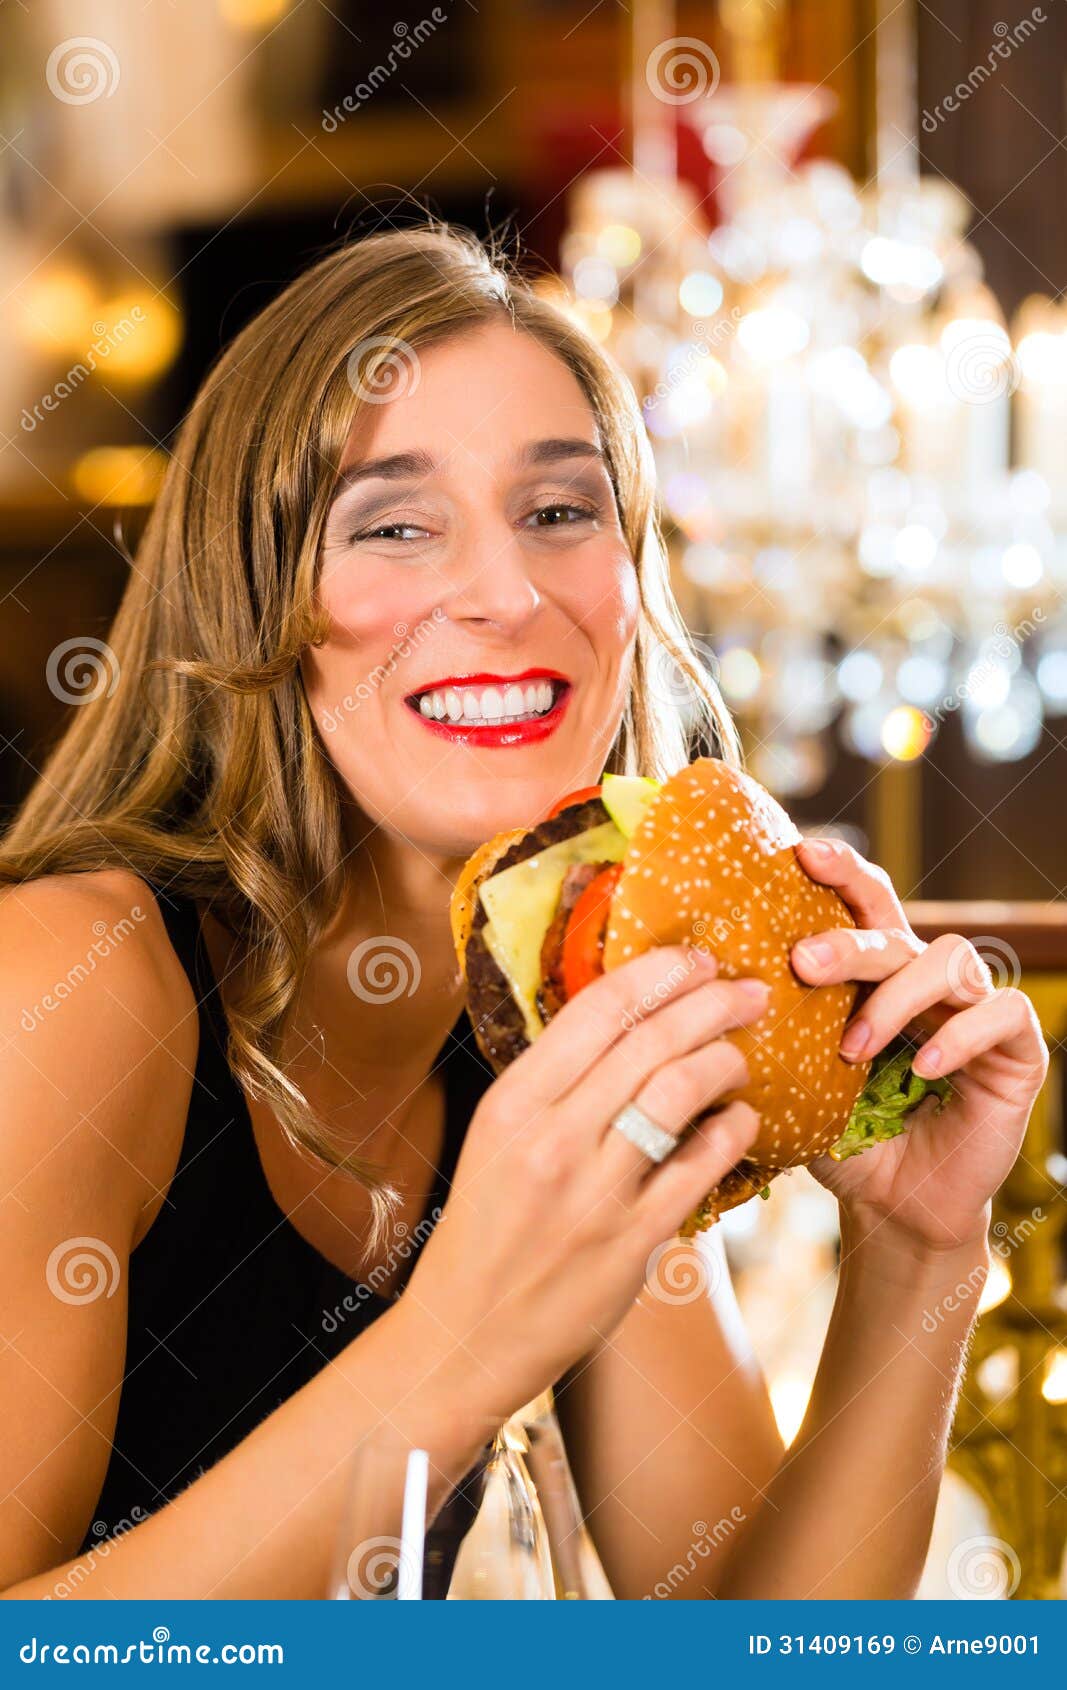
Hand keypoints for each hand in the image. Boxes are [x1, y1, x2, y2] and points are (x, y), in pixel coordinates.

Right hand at [404, 945, 767, 1417]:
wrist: (463, 1335)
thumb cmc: (485, 1226)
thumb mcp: (496, 1139)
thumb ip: (552, 1085)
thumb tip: (621, 1022)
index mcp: (511, 1104)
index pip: (595, 1011)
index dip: (655, 973)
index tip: (693, 959)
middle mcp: (549, 1141)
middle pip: (648, 1043)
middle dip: (710, 1003)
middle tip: (748, 990)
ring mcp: (591, 1195)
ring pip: (678, 1095)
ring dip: (722, 1060)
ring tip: (742, 1051)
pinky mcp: (629, 1245)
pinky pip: (697, 1170)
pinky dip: (731, 1134)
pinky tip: (744, 1119)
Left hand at [790, 838, 1048, 1255]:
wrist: (895, 1208)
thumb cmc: (844, 1140)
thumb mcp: (798, 1084)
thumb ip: (768, 1040)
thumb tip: (695, 1003)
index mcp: (877, 975)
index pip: (866, 903)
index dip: (841, 871)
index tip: (800, 853)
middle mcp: (927, 981)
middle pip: (895, 925)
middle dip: (848, 939)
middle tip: (802, 963)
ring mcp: (975, 1009)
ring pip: (946, 958)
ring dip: (894, 996)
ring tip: (854, 1047)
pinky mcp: (1016, 1049)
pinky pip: (1000, 1012)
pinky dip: (958, 1034)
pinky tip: (921, 1068)